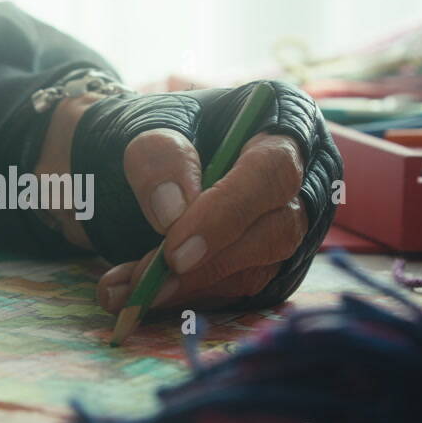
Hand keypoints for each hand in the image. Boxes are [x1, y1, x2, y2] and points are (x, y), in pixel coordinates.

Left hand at [97, 130, 307, 311]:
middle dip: (207, 265)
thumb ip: (159, 158)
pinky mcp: (262, 265)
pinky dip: (183, 298)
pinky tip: (136, 296)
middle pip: (275, 232)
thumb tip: (173, 213)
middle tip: (146, 284)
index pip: (272, 172)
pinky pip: (233, 293)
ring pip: (254, 272)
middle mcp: (296, 181)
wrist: (138, 161)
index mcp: (279, 124)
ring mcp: (283, 227)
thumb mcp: (145, 126)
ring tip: (125, 291)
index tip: (175, 252)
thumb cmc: (153, 132)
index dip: (227, 214)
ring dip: (187, 289)